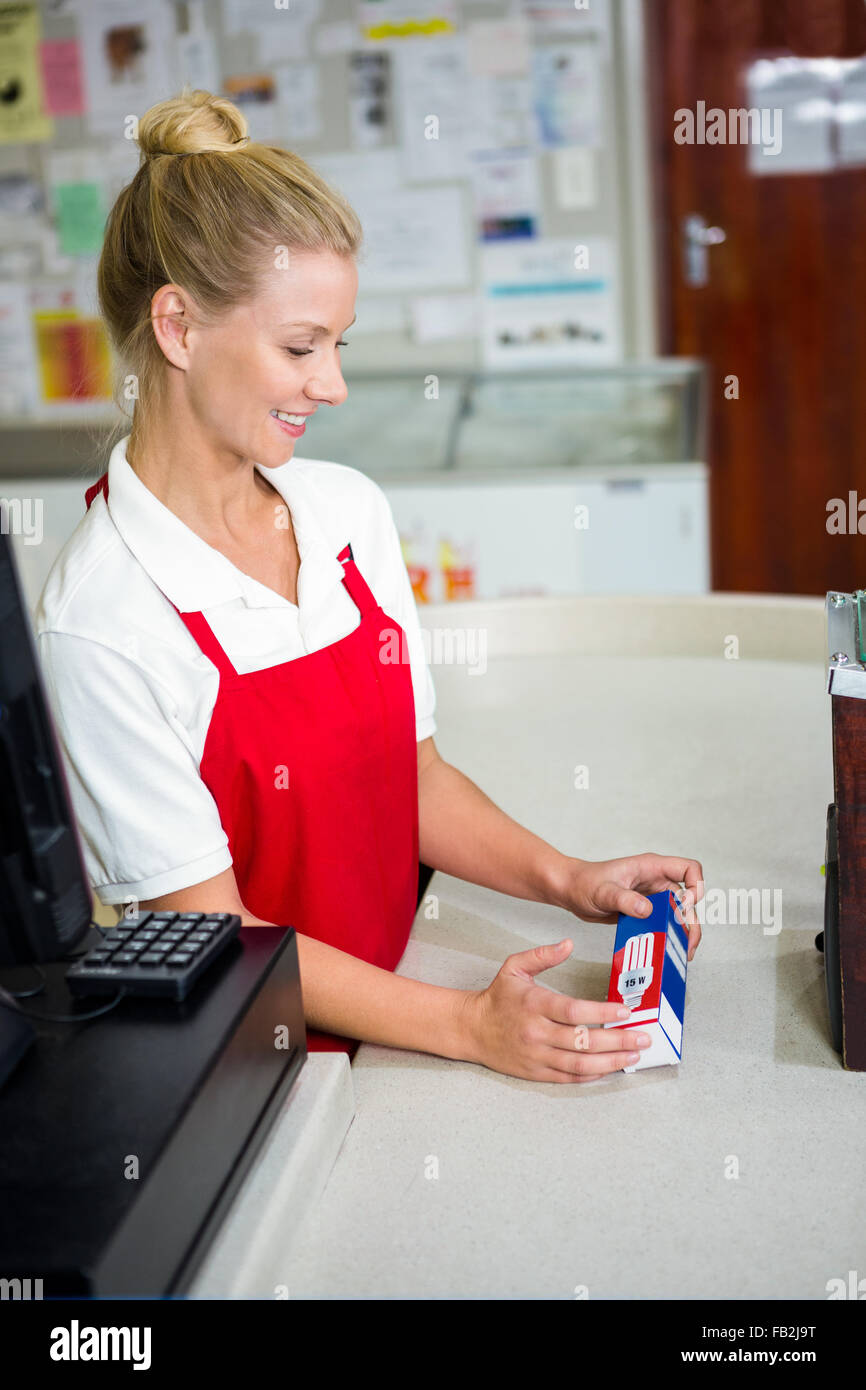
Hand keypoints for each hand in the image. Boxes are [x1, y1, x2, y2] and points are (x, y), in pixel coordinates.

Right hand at [459, 939, 652, 1081]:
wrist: (471, 1029)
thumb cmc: (497, 997)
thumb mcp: (514, 967)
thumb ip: (542, 956)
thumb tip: (568, 944)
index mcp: (534, 1004)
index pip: (574, 1011)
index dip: (603, 1012)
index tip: (626, 1011)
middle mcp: (537, 1032)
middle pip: (583, 1041)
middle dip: (618, 1041)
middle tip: (642, 1038)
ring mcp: (537, 1056)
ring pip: (580, 1064)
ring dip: (611, 1062)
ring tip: (633, 1055)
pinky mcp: (536, 1073)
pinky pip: (569, 1078)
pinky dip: (592, 1075)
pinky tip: (610, 1068)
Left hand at [551, 853, 703, 959]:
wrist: (570, 891)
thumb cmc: (584, 882)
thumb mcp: (603, 891)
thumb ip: (624, 899)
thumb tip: (647, 909)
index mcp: (651, 867)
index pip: (688, 868)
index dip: (696, 885)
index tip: (685, 905)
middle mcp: (656, 882)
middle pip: (689, 899)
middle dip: (692, 921)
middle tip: (688, 944)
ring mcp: (652, 897)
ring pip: (678, 914)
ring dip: (683, 933)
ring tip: (683, 954)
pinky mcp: (645, 912)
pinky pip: (663, 923)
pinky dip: (668, 937)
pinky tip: (668, 952)